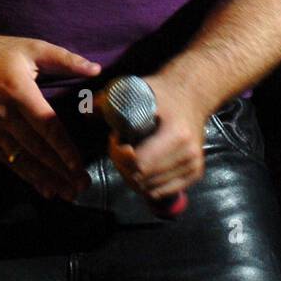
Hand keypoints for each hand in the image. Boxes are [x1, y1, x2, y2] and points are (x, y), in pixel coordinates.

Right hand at [0, 33, 97, 200]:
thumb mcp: (33, 48)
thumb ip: (66, 59)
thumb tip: (97, 70)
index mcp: (19, 91)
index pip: (46, 125)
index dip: (63, 148)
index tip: (79, 166)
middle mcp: (4, 114)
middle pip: (37, 148)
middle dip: (61, 170)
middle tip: (82, 186)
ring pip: (22, 159)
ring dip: (46, 179)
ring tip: (67, 194)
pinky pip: (7, 160)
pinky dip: (26, 176)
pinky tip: (43, 187)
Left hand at [106, 72, 208, 200]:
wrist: (193, 95)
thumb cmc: (163, 92)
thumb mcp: (137, 89)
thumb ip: (110, 100)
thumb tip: (86, 110)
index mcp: (177, 135)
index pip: (139, 164)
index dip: (119, 155)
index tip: (116, 138)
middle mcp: (188, 154)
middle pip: (142, 178)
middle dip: (123, 165)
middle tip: (122, 145)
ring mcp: (193, 166)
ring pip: (149, 189)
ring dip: (134, 175)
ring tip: (133, 153)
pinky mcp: (195, 174)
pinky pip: (160, 192)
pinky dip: (146, 183)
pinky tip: (144, 164)